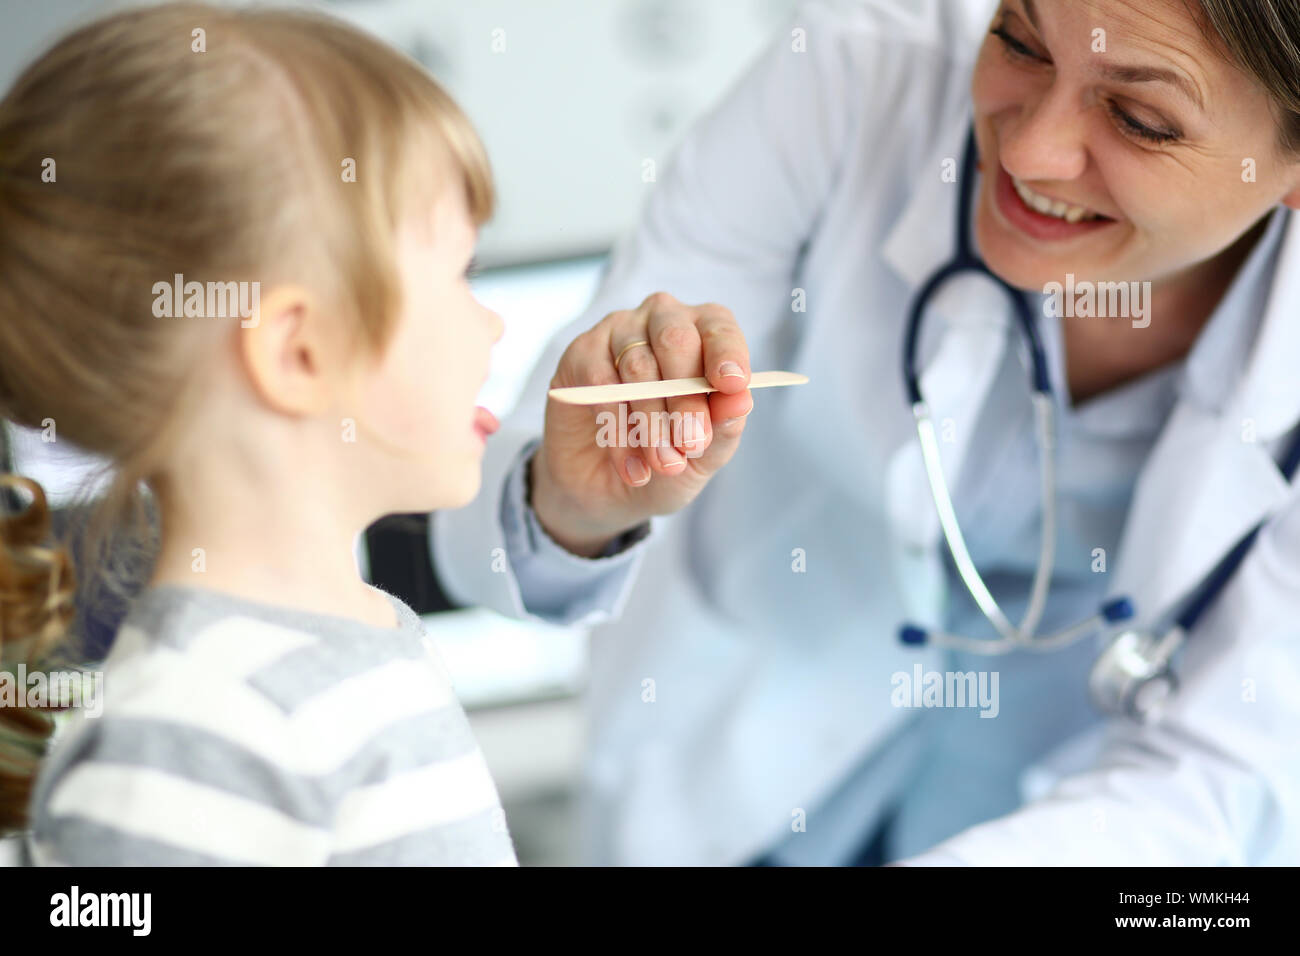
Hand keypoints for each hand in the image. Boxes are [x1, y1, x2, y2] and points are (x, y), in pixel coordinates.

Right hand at [530, 292, 753, 556]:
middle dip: (687, 399)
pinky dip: (619, 432)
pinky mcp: (581, 353)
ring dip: (652, 425)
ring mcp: (618, 332)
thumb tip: (741, 400)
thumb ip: (725, 428)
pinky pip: (601, 387)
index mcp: (703, 335)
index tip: (732, 385)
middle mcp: (661, 321)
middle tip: (691, 444)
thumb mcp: (706, 455)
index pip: (719, 328)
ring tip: (664, 465)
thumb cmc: (668, 458)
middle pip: (676, 340)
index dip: (727, 353)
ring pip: (638, 368)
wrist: (608, 489)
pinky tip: (633, 468)